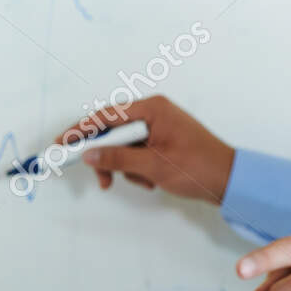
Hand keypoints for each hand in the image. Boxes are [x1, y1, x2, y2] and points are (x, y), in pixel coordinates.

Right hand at [52, 95, 233, 202]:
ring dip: (128, 168)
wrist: (230, 181)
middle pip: (113, 132)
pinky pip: (138, 155)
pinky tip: (154, 181)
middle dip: (108, 158)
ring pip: (124, 147)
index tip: (61, 145)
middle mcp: (154, 113)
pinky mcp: (162, 143)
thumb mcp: (153, 165)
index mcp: (152, 109)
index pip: (107, 116)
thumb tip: (88, 154)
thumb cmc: (197, 167)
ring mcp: (159, 128)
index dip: (81, 131)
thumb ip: (118, 158)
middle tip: (104, 180)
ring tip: (146, 181)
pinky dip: (139, 171)